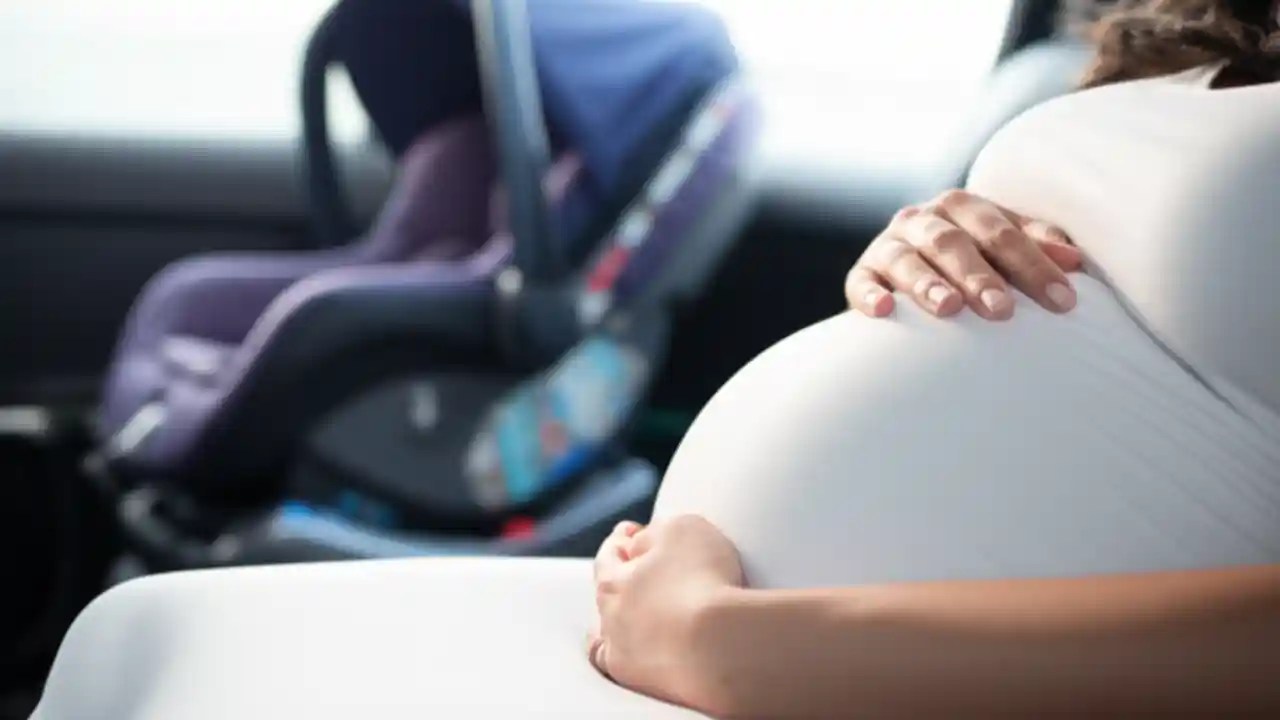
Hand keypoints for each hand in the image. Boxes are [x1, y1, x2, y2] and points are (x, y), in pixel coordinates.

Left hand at [589, 516, 744, 710]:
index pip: (609, 555)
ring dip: (624, 619)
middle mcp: (610, 618)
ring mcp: (625, 653)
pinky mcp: (645, 681)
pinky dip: (634, 653)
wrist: (719, 646)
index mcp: (612, 580)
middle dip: (622, 577)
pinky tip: (644, 649)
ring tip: (638, 612)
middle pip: (608, 593)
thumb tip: (639, 542)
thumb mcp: (680, 529)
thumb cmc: (702, 581)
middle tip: (639, 568)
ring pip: (612, 633)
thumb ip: (655, 533)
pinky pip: (630, 665)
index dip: (622, 540)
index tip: (631, 532)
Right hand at [845, 189, 1083, 319]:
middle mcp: (922, 220)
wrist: (903, 276)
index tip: (1063, 302)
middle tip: (1002, 310)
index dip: (1034, 265)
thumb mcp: (1000, 248)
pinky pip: (861, 281)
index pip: (1002, 232)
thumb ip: (1034, 247)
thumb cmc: (967, 263)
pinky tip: (885, 310)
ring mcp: (888, 246)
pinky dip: (870, 294)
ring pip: (906, 259)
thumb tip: (1076, 259)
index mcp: (962, 207)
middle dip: (978, 276)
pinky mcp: (860, 274)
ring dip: (927, 283)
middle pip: (952, 242)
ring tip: (949, 308)